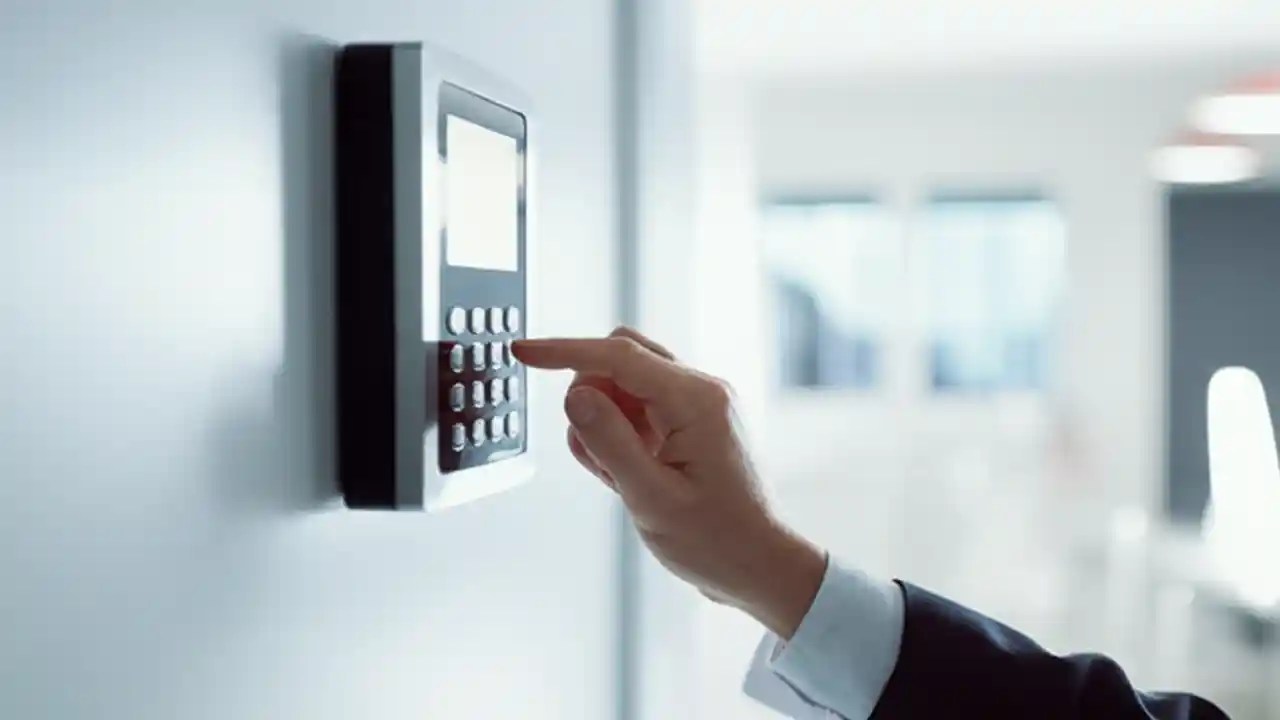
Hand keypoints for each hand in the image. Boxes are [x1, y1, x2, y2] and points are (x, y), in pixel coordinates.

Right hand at [514, 327, 826, 638]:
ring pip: (627, 385)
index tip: (524, 352)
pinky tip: (627, 476)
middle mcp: (702, 392)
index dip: (563, 350)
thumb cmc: (719, 541)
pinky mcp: (693, 424)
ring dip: (605, 420)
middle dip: (590, 394)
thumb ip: (608, 443)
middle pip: (621, 358)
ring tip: (618, 477)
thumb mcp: (651, 499)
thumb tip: (574, 395)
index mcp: (697, 400)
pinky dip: (620, 435)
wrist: (762, 568)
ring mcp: (699, 407)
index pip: (617, 354)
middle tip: (594, 452)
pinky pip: (641, 409)